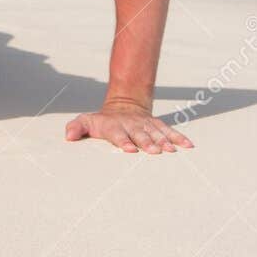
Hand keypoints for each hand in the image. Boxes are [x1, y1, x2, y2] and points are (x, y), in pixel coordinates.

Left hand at [65, 102, 192, 154]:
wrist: (123, 105)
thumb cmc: (102, 121)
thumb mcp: (86, 121)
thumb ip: (76, 127)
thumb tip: (68, 136)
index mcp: (114, 126)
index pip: (119, 134)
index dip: (124, 141)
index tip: (130, 149)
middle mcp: (132, 125)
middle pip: (140, 134)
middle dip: (147, 142)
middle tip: (155, 151)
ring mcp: (146, 125)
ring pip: (157, 132)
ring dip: (165, 141)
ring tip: (172, 150)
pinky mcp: (157, 126)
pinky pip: (169, 131)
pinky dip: (179, 137)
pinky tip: (188, 146)